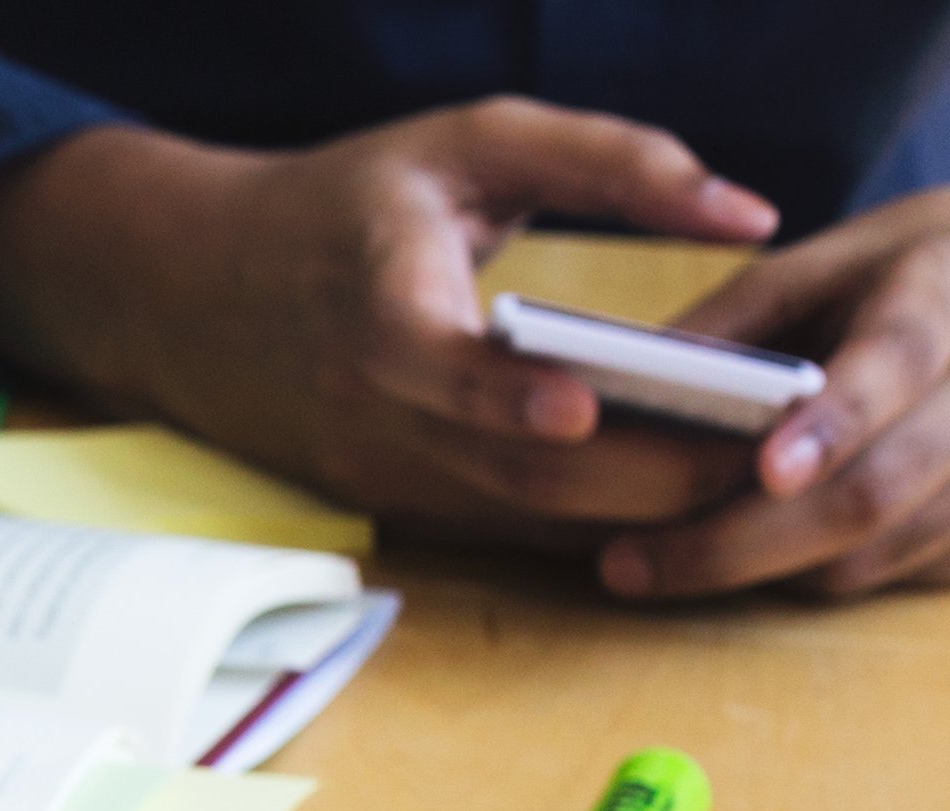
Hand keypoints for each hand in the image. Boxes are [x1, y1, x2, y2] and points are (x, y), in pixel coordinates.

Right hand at [0, 101, 776, 542]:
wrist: (191, 293)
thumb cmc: (345, 203)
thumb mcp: (466, 143)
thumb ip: (610, 159)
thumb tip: (750, 208)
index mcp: (374, 308)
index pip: (445, 369)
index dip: (513, 396)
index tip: (591, 404)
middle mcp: (370, 410)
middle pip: (511, 469)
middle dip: (640, 476)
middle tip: (758, 457)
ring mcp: (378, 471)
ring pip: (518, 516)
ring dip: (633, 513)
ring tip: (746, 482)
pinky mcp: (394, 502)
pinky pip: (507, 527)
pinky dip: (591, 522)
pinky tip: (676, 501)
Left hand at [599, 187, 949, 598]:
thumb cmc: (924, 271)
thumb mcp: (836, 258)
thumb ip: (735, 320)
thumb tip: (620, 388)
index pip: (897, 365)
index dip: (833, 421)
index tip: (766, 468)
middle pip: (875, 491)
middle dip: (738, 543)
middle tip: (624, 565)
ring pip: (874, 554)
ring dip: (760, 569)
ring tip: (666, 560)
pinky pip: (898, 577)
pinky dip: (819, 571)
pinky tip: (771, 546)